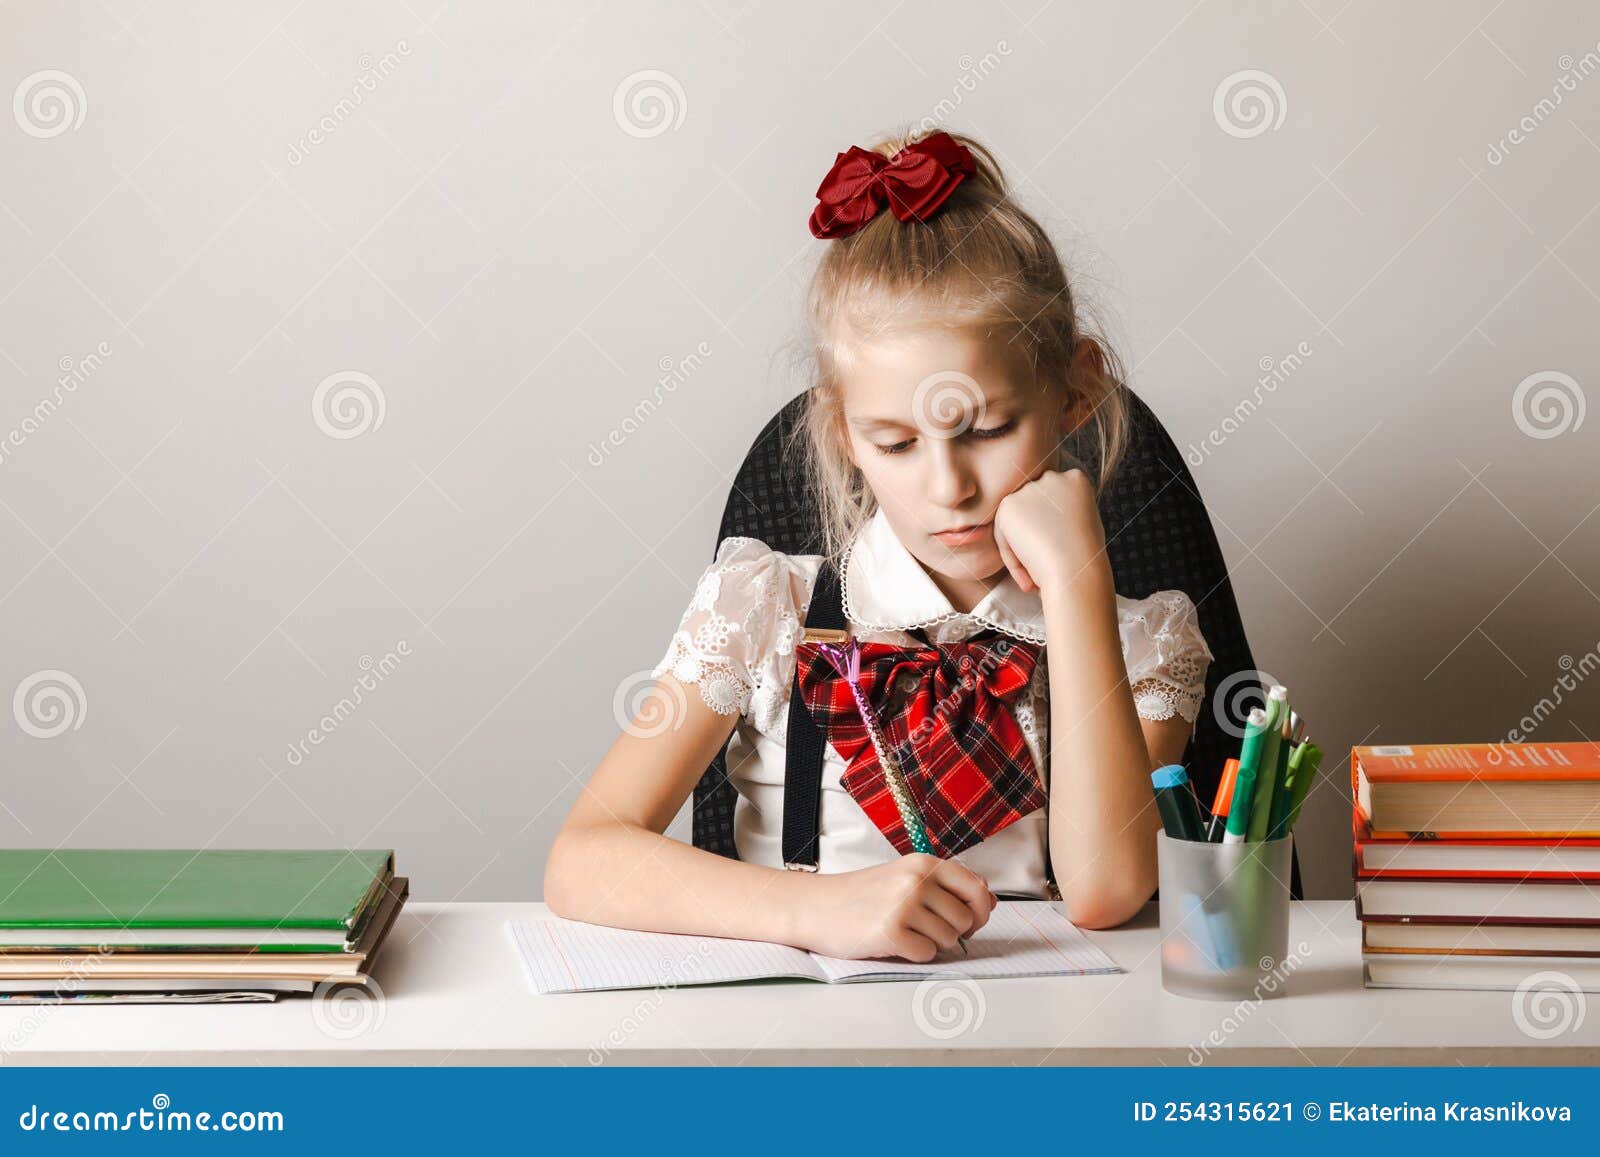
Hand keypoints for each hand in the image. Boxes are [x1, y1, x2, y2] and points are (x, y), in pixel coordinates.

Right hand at [795, 854, 996, 961]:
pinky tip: (894, 942)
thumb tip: (989, 901)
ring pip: (950, 939)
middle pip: (966, 918)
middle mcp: (917, 880)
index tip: (969, 919)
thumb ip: (945, 886)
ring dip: (932, 943)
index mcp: (923, 863)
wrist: (816, 906)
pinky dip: (914, 954)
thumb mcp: (904, 877)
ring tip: (906, 932)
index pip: (977, 887)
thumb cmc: (860, 895)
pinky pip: (927, 955)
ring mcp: (904, 905)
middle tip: (927, 929)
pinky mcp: (892, 931)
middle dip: (953, 931)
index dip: (980, 910)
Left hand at [991, 467, 1111, 594]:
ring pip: (1016, 521)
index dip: (1053, 530)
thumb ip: (1063, 513)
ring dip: (1021, 547)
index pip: (1055, 501)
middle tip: (1045, 564)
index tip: (1059, 552)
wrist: (1075, 572)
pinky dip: (1011, 557)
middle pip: (1034, 507)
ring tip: (1036, 576)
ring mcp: (1029, 489)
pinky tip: (1028, 577)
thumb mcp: (1083, 525)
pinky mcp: (1007, 505)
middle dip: (1035, 534)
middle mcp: (1052, 477)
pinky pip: (1002, 533)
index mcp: (1076, 479)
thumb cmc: (1085, 559)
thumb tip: (1043, 518)